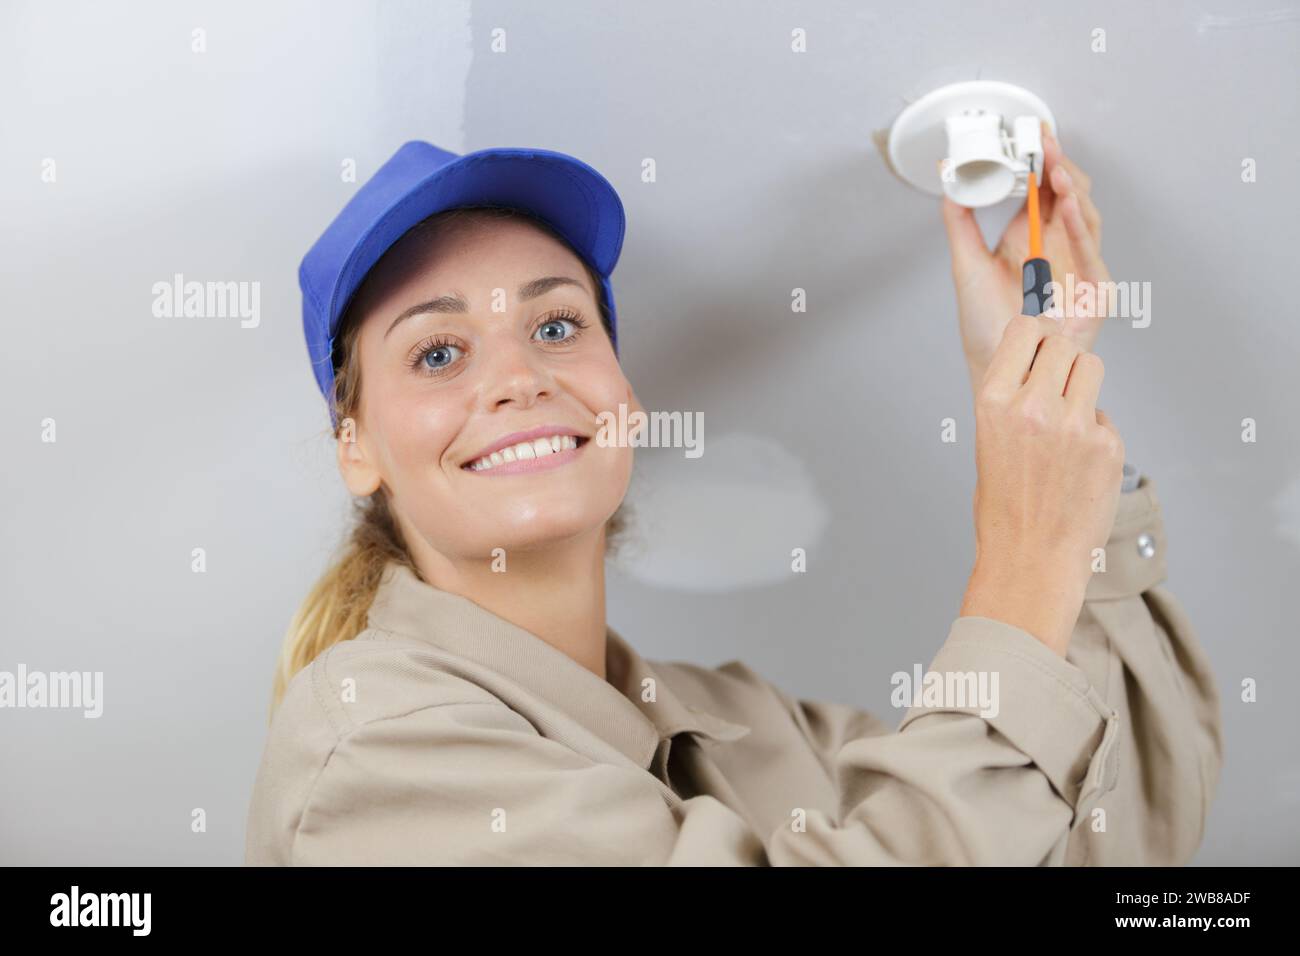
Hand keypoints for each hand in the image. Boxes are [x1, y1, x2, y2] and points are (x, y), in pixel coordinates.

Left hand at [941, 123, 1109, 395]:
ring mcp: (1080, 266)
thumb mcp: (966, 264)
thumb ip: (959, 222)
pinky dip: (1083, 229)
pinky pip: (1093, 254)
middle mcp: (1059, 246)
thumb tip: (948, 181)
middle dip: (1059, 164)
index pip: (1045, 188)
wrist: (999, 366)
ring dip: (1073, 190)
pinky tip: (1071, 207)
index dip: (1042, 159)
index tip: (1031, 133)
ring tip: (1055, 167)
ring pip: (1087, 216)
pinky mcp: (1095, 292)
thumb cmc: (989, 326)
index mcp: (1031, 236)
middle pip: (1071, 194)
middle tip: (1043, 141)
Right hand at [959, 314, 1125, 655]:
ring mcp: (1075, 425)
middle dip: (1060, 359)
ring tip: (1067, 419)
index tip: (1038, 346)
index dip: (1035, 335)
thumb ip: (1013, 395)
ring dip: (1082, 385)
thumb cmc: (1004, 505)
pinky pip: (1105, 416)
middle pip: (1063, 345)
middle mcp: (1034, 406)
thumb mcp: (988, 438)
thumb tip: (1040, 357)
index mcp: (994, 401)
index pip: (1026, 330)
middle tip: (1054, 386)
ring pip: (1091, 369)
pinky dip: (1095, 431)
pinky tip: (1078, 463)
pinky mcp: (1107, 445)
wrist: (1030, 558)